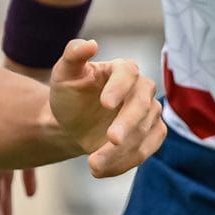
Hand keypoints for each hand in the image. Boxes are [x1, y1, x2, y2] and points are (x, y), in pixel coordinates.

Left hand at [47, 39, 165, 176]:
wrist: (72, 123)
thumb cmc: (69, 94)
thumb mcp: (63, 74)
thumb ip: (73, 55)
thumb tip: (90, 44)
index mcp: (123, 69)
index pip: (128, 74)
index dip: (119, 88)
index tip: (105, 104)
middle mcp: (142, 89)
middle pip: (142, 105)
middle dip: (128, 124)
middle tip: (111, 140)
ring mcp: (150, 113)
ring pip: (144, 133)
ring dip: (121, 151)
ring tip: (93, 164)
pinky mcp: (151, 135)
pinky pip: (145, 151)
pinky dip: (125, 163)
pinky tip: (102, 170)